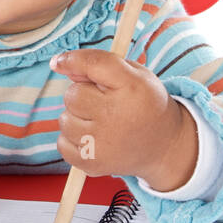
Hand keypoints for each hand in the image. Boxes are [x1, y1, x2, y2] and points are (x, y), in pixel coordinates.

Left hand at [49, 49, 192, 187]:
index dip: (73, 60)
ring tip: (101, 122)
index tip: (59, 62)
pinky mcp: (93, 163)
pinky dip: (73, 140)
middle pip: (72, 94)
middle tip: (102, 102)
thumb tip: (61, 65)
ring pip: (64, 120)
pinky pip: (62, 143)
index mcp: (132, 86)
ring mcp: (103, 142)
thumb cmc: (143, 105)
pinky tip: (93, 138)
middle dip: (81, 94)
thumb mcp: (135, 75)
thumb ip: (101, 64)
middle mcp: (117, 114)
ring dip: (76, 118)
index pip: (95, 64)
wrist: (163, 146)